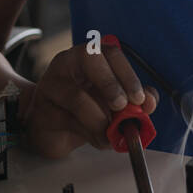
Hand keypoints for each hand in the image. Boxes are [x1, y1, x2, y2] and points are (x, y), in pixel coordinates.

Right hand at [21, 41, 158, 158]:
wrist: (52, 130)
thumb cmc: (83, 110)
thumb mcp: (112, 102)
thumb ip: (134, 99)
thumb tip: (150, 101)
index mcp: (89, 57)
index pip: (110, 52)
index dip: (128, 74)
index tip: (140, 98)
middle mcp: (68, 63)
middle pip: (89, 58)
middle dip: (111, 84)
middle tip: (122, 107)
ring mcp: (51, 84)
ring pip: (77, 96)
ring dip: (100, 119)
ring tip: (110, 133)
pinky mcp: (42, 109)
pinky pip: (68, 120)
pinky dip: (88, 134)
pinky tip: (97, 139)